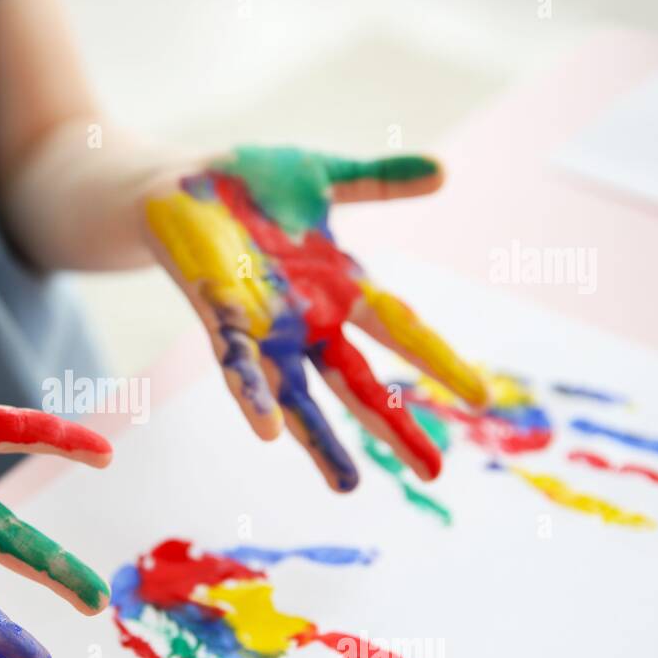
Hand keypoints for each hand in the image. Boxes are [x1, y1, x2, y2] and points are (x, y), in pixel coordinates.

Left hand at [143, 146, 487, 490]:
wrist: (176, 182)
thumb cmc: (247, 185)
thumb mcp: (322, 178)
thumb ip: (376, 183)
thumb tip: (444, 172)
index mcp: (338, 288)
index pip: (402, 331)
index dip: (439, 362)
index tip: (481, 399)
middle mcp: (307, 320)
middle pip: (358, 382)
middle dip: (394, 426)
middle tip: (434, 473)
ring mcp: (264, 327)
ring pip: (299, 395)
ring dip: (321, 440)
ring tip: (348, 485)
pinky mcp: (221, 318)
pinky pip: (238, 365)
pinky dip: (253, 395)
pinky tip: (269, 432)